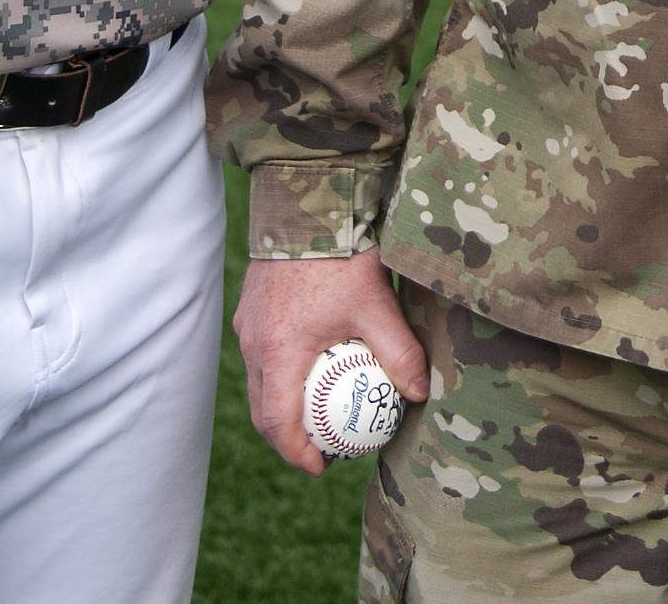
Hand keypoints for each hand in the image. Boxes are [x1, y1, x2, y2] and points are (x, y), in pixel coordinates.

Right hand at [233, 248, 427, 475]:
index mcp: (278, 353)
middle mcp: (254, 342)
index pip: (277, 421)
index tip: (321, 466)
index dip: (296, 452)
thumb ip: (400, 352)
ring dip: (281, 404)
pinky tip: (310, 363)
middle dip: (286, 437)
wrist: (305, 200)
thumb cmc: (340, 255)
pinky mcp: (251, 304)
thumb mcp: (377, 306)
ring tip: (316, 412)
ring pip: (258, 379)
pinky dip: (279, 372)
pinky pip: (260, 351)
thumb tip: (419, 394)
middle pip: (261, 408)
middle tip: (320, 448)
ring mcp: (248, 323)